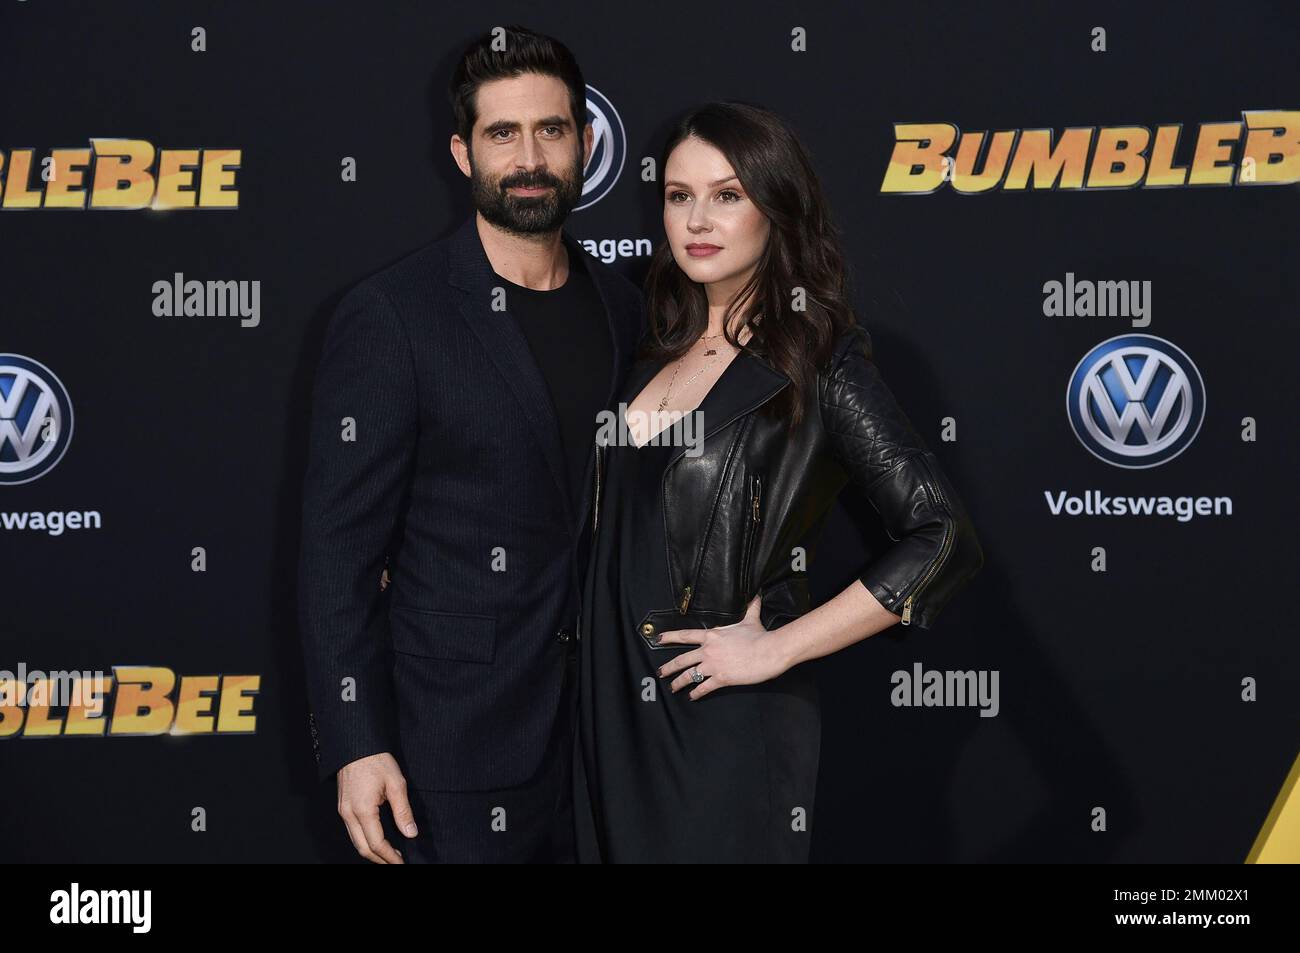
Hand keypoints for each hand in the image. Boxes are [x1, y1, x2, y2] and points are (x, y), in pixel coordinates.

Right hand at [336, 752, 417, 863]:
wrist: (356, 744)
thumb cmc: (376, 760)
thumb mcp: (396, 783)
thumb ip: (403, 811)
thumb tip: (410, 833)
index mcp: (363, 810)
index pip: (376, 843)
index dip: (390, 857)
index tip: (401, 863)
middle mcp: (349, 814)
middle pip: (362, 848)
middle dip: (380, 859)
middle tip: (396, 862)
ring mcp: (343, 811)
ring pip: (355, 841)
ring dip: (371, 852)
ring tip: (390, 854)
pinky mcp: (343, 807)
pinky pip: (352, 831)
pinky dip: (364, 841)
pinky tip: (377, 840)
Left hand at [653, 594, 790, 699]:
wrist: (769, 651)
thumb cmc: (760, 635)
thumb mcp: (751, 619)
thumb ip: (750, 608)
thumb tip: (756, 596)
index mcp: (712, 635)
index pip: (685, 635)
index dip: (669, 637)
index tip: (658, 639)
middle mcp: (708, 650)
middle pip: (682, 659)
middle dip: (668, 667)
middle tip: (660, 672)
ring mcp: (713, 665)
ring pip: (689, 676)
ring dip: (679, 683)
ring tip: (673, 688)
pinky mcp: (721, 678)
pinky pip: (704, 688)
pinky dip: (696, 693)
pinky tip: (692, 697)